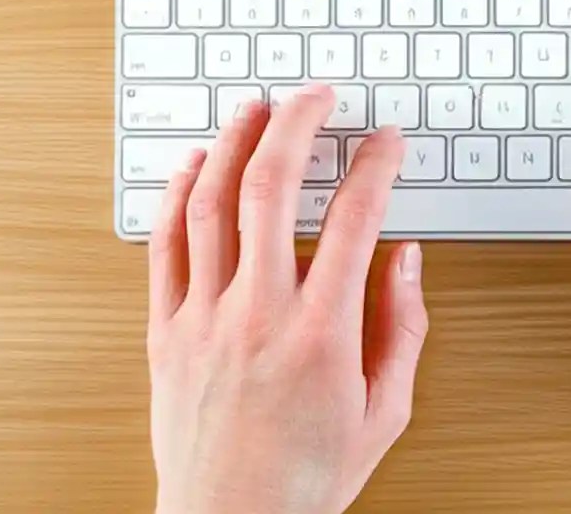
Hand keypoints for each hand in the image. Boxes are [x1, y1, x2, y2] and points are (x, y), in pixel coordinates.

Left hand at [147, 84, 426, 513]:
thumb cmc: (308, 476)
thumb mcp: (385, 410)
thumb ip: (403, 328)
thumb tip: (404, 259)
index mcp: (322, 334)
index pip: (356, 221)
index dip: (375, 168)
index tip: (385, 143)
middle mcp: (259, 313)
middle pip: (274, 190)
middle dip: (298, 125)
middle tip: (316, 96)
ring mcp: (205, 318)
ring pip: (213, 205)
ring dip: (236, 144)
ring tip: (255, 108)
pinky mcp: (166, 330)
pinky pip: (166, 246)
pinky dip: (179, 195)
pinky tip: (195, 164)